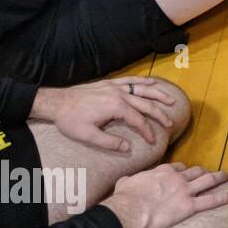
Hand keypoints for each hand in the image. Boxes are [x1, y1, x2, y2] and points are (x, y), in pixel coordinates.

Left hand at [30, 78, 176, 153]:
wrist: (56, 102)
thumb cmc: (70, 120)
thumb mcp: (87, 136)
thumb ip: (109, 142)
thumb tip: (127, 147)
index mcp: (116, 107)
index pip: (138, 120)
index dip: (148, 131)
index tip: (153, 141)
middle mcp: (119, 95)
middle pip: (146, 104)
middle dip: (159, 115)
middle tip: (169, 123)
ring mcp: (115, 87)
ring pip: (142, 90)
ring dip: (158, 95)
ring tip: (171, 100)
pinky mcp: (109, 83)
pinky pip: (130, 80)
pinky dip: (142, 81)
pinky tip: (152, 82)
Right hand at [103, 162, 227, 227]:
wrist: (129, 210)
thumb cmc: (124, 198)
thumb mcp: (125, 183)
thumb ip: (129, 180)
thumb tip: (125, 181)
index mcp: (162, 172)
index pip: (178, 167)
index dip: (184, 170)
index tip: (187, 172)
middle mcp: (177, 178)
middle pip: (195, 172)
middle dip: (203, 172)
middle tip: (209, 174)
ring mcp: (185, 191)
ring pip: (207, 181)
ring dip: (218, 178)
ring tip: (226, 176)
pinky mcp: (189, 206)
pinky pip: (210, 200)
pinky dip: (223, 197)